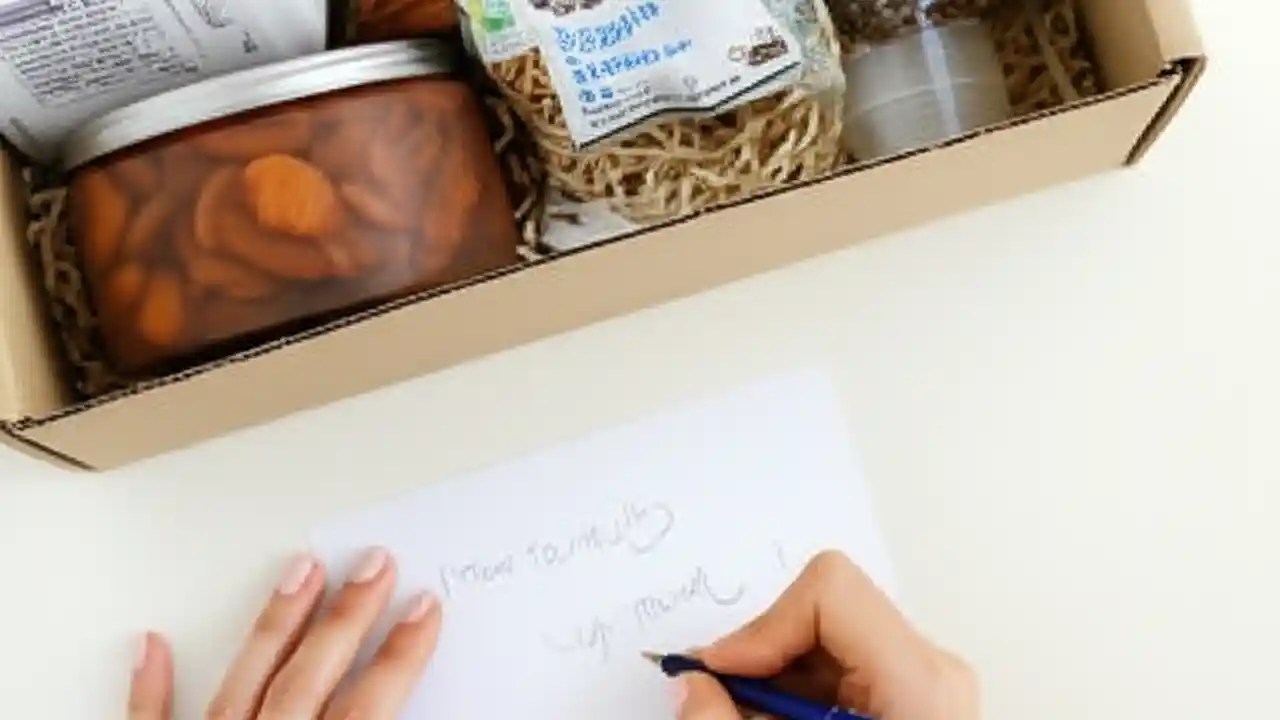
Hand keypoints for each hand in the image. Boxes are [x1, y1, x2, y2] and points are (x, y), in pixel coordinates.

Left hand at [127, 547, 441, 719]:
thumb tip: (425, 709)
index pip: (369, 704)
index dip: (402, 654)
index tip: (424, 610)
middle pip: (310, 675)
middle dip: (348, 615)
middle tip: (374, 565)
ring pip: (244, 681)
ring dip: (277, 622)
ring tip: (300, 570)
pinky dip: (153, 685)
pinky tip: (154, 644)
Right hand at [674, 551, 978, 719]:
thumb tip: (694, 685)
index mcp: (920, 678)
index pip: (828, 589)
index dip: (761, 626)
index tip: (722, 669)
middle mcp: (932, 668)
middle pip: (820, 610)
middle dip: (761, 653)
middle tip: (720, 698)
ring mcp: (926, 683)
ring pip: (824, 638)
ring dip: (775, 675)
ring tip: (751, 715)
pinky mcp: (912, 699)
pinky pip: (840, 667)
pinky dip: (798, 691)